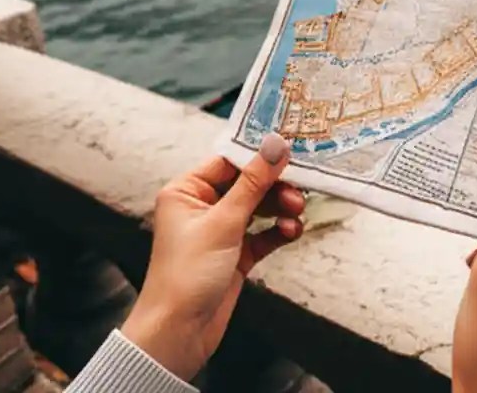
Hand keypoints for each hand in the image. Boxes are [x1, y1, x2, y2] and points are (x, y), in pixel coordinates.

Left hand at [121, 134, 305, 380]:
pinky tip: (291, 232)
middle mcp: (202, 208)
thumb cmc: (186, 275)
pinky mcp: (235, 254)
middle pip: (248, 184)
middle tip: (298, 193)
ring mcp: (220, 232)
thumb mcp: (224, 222)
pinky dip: (278, 231)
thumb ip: (254, 183)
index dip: (258, 156)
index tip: (289, 152)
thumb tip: (275, 145)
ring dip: (281, 209)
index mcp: (186, 192)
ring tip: (297, 214)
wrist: (179, 332)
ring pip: (260, 209)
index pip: (228, 162)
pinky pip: (264, 234)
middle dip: (275, 188)